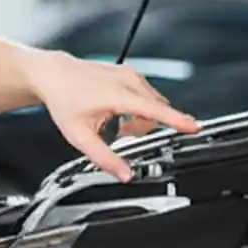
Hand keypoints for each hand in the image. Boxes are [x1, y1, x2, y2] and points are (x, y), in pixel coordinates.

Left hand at [22, 50, 200, 181]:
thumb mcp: (79, 136)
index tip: (194, 127)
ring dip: (141, 119)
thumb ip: (104, 157)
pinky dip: (137, 107)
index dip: (177, 121)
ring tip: (116, 123)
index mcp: (117, 95)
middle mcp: (128, 80)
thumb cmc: (64, 100)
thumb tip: (124, 174)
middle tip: (120, 133)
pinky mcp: (130, 72)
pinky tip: (117, 111)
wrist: (54, 75)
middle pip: (156, 112)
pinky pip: (146, 95)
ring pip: (152, 104)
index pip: (155, 110)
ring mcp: (130, 74)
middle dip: (144, 128)